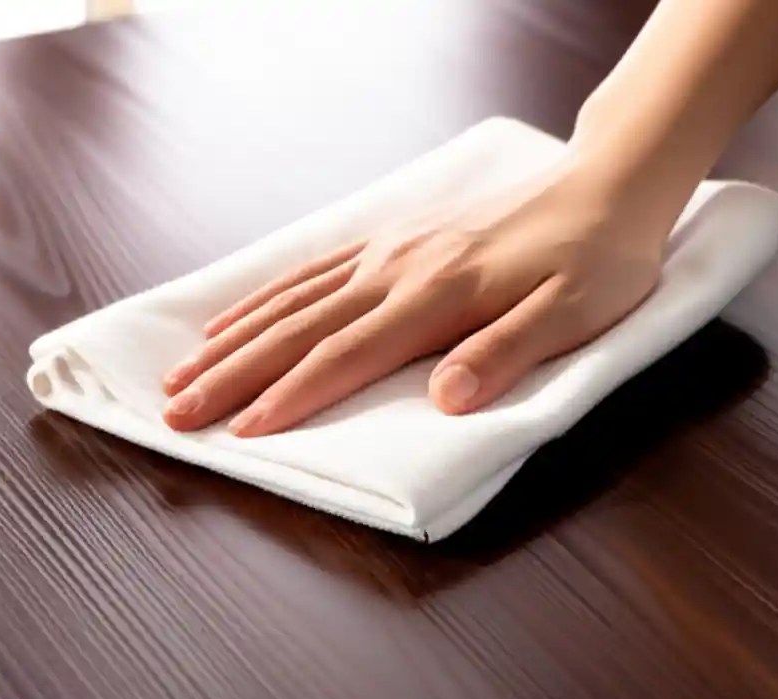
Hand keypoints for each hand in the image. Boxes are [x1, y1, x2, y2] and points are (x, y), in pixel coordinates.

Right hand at [161, 154, 681, 436]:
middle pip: (296, 330)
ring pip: (288, 302)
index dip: (290, 397)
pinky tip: (226, 322)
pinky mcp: (387, 241)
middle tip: (175, 414)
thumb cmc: (597, 260)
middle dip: (231, 377)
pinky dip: (259, 300)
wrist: (602, 186)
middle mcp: (395, 271)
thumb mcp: (576, 315)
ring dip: (229, 342)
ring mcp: (384, 252)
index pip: (345, 355)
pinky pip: (307, 272)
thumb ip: (506, 354)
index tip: (240, 433)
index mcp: (436, 296)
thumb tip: (446, 399)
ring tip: (177, 376)